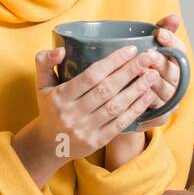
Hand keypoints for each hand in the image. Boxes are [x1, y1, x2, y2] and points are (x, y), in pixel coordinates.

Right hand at [12, 45, 163, 186]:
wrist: (48, 145)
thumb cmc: (49, 108)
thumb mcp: (41, 84)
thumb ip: (45, 62)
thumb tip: (61, 49)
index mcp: (61, 97)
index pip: (90, 76)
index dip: (112, 62)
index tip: (131, 49)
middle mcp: (73, 114)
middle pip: (106, 89)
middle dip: (130, 71)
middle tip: (148, 57)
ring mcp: (86, 129)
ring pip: (116, 106)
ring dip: (137, 89)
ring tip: (152, 74)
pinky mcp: (97, 141)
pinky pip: (120, 123)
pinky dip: (136, 108)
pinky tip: (148, 96)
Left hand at [134, 14, 185, 129]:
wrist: (126, 103)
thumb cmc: (139, 71)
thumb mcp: (147, 49)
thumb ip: (161, 31)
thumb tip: (174, 17)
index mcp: (175, 63)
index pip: (179, 50)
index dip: (171, 41)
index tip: (159, 33)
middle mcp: (176, 81)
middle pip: (173, 71)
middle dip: (160, 62)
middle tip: (147, 54)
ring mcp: (170, 99)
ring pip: (165, 90)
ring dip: (153, 82)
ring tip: (141, 73)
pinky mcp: (161, 115)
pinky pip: (158, 110)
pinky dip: (148, 102)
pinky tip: (139, 95)